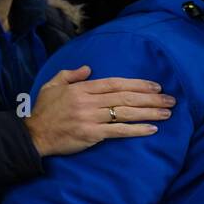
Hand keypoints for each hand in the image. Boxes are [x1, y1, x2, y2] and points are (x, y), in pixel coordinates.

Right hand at [24, 66, 175, 156]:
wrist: (34, 135)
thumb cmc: (43, 111)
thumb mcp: (51, 86)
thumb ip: (69, 75)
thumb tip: (87, 68)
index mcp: (80, 89)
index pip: (114, 83)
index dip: (137, 84)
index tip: (155, 86)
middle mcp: (87, 101)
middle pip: (125, 97)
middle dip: (150, 97)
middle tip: (169, 100)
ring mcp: (90, 118)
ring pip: (125, 112)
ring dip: (149, 112)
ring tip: (166, 113)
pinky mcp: (91, 134)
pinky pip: (119, 131)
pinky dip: (136, 129)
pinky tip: (151, 129)